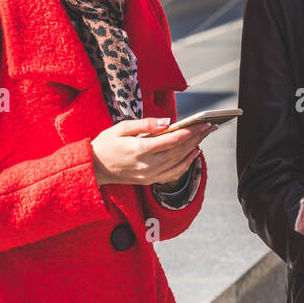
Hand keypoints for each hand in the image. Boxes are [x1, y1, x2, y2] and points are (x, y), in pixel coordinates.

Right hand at [91, 117, 214, 187]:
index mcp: (139, 150)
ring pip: (178, 161)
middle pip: (178, 150)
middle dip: (196, 138)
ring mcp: (149, 175)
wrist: (93, 168)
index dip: (189, 132)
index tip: (203, 124)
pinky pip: (173, 173)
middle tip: (210, 127)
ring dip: (193, 148)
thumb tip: (167, 122)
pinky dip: (186, 163)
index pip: (171, 140)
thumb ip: (145, 124)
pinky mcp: (149, 180)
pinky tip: (194, 153)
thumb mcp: (122, 128)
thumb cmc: (106, 144)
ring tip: (205, 136)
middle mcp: (147, 165)